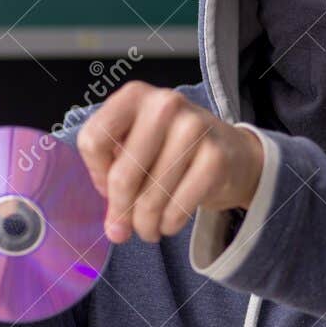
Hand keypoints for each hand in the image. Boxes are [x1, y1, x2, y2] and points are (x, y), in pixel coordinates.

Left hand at [77, 82, 263, 243]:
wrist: (232, 153)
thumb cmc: (172, 151)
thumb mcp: (138, 146)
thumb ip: (114, 176)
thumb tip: (114, 227)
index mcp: (135, 96)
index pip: (93, 141)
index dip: (96, 174)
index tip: (107, 188)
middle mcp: (164, 104)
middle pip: (122, 176)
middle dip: (120, 212)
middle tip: (121, 230)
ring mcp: (193, 128)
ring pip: (150, 198)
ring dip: (145, 225)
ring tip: (148, 230)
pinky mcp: (214, 157)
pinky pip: (177, 207)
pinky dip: (169, 224)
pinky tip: (168, 223)